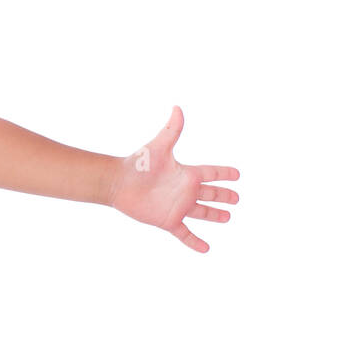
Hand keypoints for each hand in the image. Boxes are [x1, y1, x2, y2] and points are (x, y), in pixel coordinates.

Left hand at [106, 105, 239, 252]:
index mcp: (186, 173)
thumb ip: (172, 130)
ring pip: (202, 213)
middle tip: (236, 198)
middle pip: (210, 193)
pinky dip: (195, 242)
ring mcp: (177, 206)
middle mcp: (184, 190)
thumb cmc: (138, 164)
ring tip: (228, 217)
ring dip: (215, 215)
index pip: (211, 172)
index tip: (237, 174)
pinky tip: (206, 249)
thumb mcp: (159, 147)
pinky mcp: (168, 220)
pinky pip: (186, 234)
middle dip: (223, 196)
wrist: (118, 183)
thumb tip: (178, 108)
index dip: (224, 173)